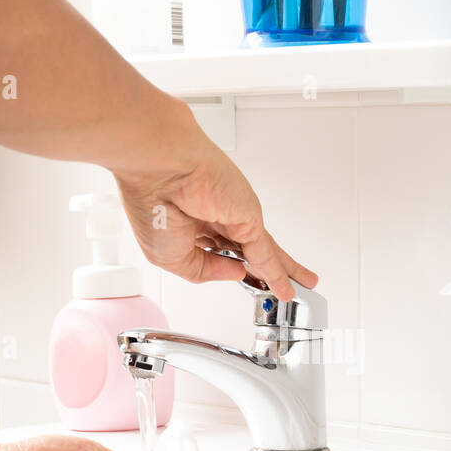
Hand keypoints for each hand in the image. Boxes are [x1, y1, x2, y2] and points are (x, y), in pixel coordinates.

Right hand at [114, 104, 317, 302]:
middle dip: (261, 269)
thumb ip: (204, 271)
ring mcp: (233, 216)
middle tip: (278, 285)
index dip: (230, 268)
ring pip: (262, 251)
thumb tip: (235, 272)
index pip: (216, 252)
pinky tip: (286, 285)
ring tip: (298, 286)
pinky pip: (265, 251)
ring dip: (281, 271)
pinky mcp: (248, 216)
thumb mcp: (170, 258)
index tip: (241, 279)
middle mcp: (214, 219)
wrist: (160, 165)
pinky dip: (278, 271)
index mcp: (189, 225)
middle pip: (245, 251)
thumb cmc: (151, 200)